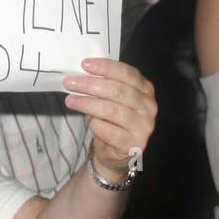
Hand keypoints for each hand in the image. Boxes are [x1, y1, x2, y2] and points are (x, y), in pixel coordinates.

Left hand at [64, 58, 157, 180]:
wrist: (116, 153)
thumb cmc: (112, 121)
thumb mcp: (111, 99)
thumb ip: (104, 85)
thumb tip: (81, 75)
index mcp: (145, 89)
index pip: (126, 73)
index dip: (105, 67)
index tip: (85, 64)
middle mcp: (148, 106)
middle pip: (117, 90)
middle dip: (90, 85)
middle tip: (70, 83)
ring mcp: (144, 125)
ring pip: (112, 110)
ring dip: (87, 103)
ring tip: (70, 100)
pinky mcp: (135, 144)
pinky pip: (110, 131)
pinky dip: (96, 125)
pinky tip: (89, 122)